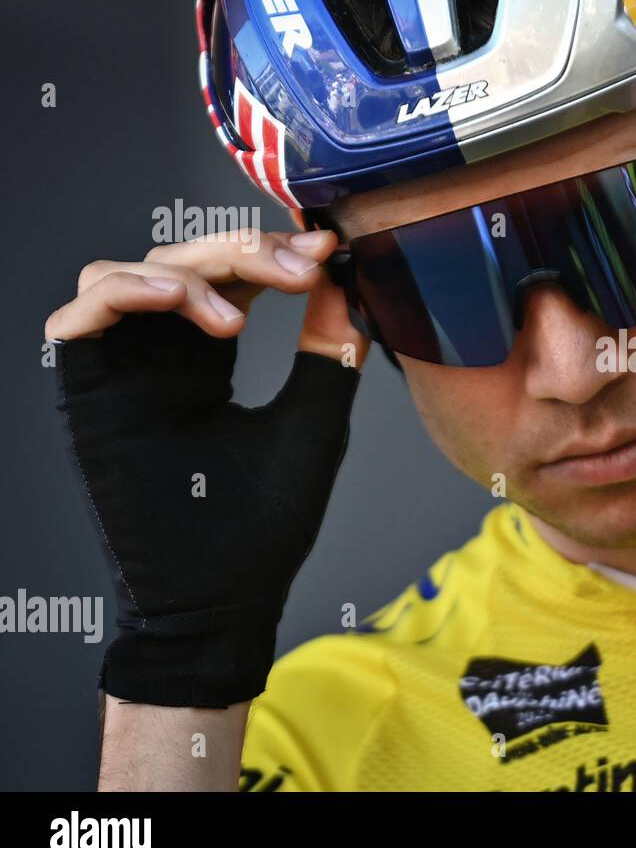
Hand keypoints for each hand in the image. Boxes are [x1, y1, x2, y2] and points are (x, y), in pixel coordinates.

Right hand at [47, 227, 366, 706]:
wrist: (224, 598)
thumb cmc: (267, 524)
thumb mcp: (311, 420)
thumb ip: (325, 348)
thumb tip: (345, 278)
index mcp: (207, 362)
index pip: (230, 277)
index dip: (272, 252)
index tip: (324, 249)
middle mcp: (159, 359)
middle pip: (182, 261)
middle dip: (243, 251)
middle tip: (297, 267)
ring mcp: (121, 374)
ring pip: (127, 272)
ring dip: (186, 271)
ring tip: (235, 315)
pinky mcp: (85, 395)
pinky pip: (78, 318)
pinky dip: (125, 291)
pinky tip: (180, 301)